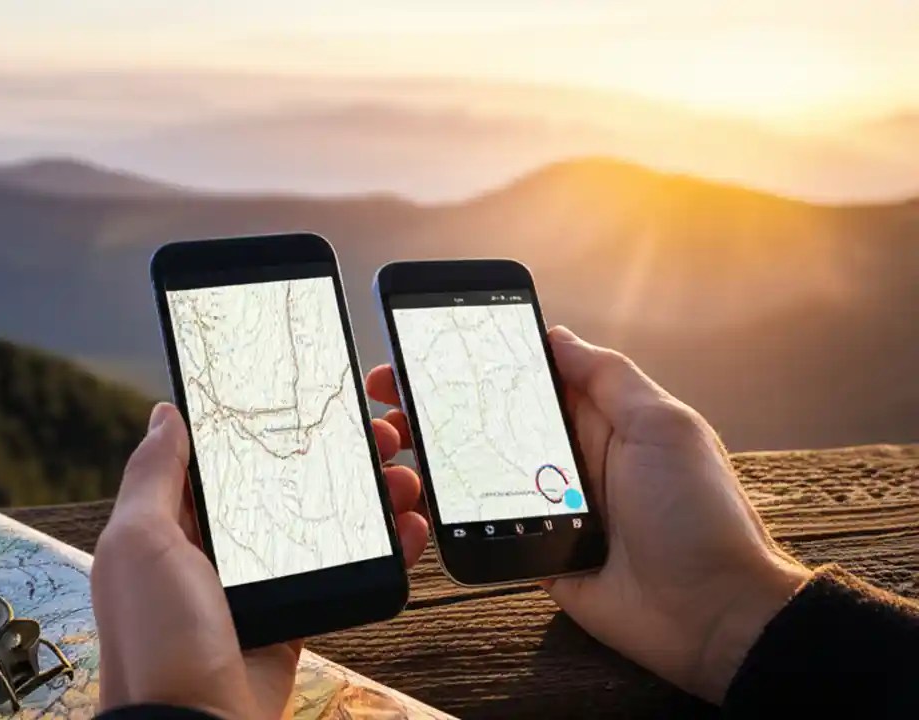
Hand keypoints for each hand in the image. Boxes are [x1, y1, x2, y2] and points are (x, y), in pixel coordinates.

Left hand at [91, 402, 428, 717]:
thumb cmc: (157, 638)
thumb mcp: (140, 542)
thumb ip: (153, 475)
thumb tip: (165, 415)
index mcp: (166, 526)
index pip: (216, 460)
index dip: (259, 427)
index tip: (304, 400)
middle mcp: (209, 551)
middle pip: (277, 486)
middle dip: (326, 457)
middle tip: (372, 435)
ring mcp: (255, 585)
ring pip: (317, 526)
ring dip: (363, 499)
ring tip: (400, 479)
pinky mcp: (293, 617)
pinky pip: (341, 575)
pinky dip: (378, 551)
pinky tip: (405, 529)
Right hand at [365, 326, 811, 703]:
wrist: (712, 617)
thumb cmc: (699, 516)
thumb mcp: (664, 427)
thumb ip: (609, 378)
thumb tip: (557, 336)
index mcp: (603, 420)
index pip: (535, 378)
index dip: (487, 362)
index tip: (434, 346)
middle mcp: (573, 459)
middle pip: (498, 422)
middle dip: (447, 405)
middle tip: (393, 391)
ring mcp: (552, 507)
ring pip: (484, 472)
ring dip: (444, 457)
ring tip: (397, 439)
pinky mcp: (537, 553)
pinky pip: (488, 526)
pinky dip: (457, 513)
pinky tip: (421, 495)